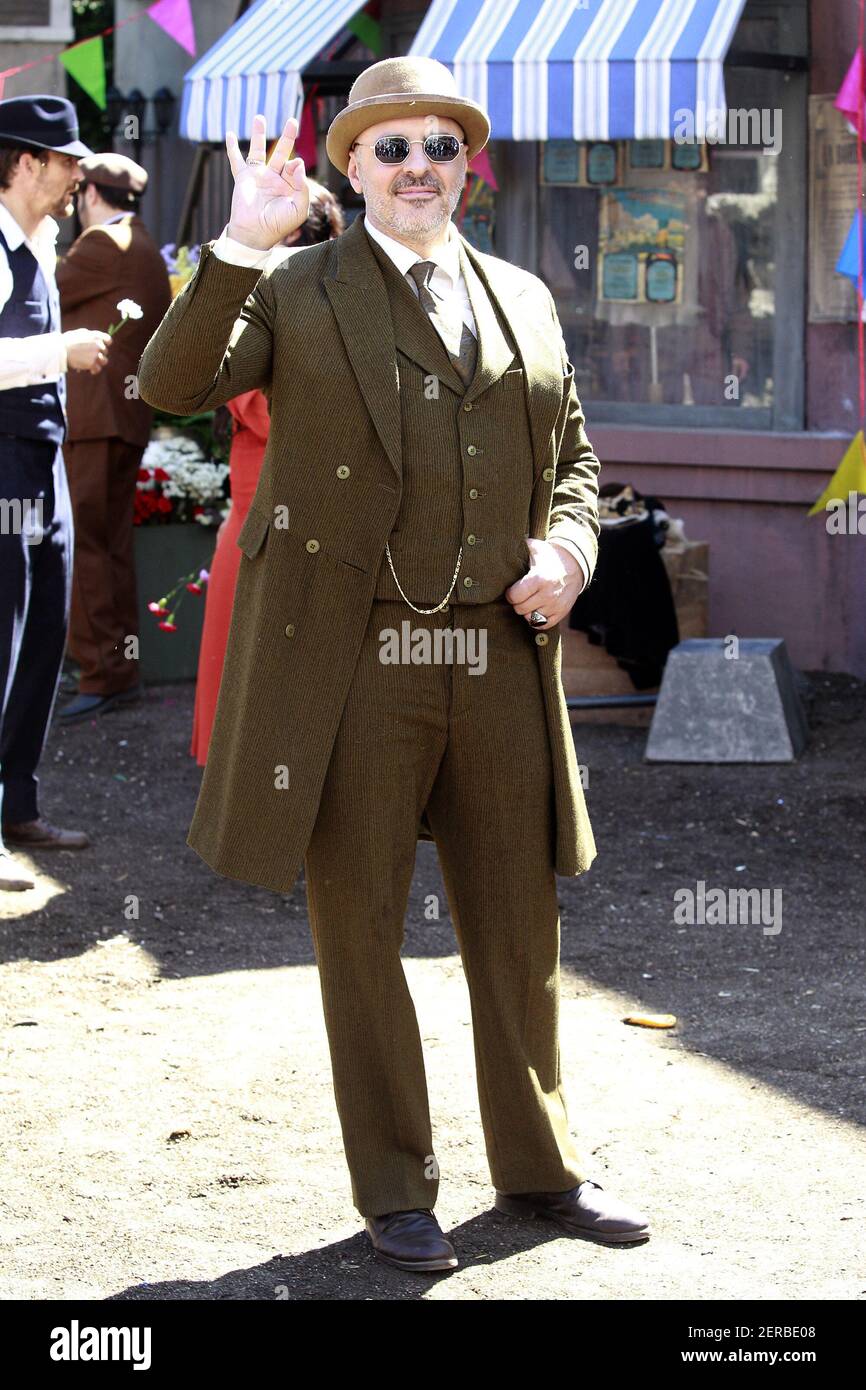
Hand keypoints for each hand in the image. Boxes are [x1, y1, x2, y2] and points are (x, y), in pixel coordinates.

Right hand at [63, 328, 110, 373]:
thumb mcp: (81, 333)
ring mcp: (96, 354)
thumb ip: (90, 336)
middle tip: (91, 356)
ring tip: (92, 363)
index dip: (106, 344)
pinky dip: (94, 370)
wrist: (61, 349)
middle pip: (105, 351)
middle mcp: (98, 345)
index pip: (108, 340)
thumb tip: (95, 340)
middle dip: (99, 354)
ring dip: (98, 362)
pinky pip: (98, 369)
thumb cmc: (68, 340)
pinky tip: (90, 370)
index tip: (101, 346)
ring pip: (104, 361)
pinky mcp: (92, 363)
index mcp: (96, 336)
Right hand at [225, 113, 309, 250]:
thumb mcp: (298, 209)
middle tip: (293, 121)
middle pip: (282, 153)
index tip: (293, 167)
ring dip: (259, 134)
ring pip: (259, 150)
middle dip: (288, 137)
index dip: (296, 165)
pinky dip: (232, 148)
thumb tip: (298, 163)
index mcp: (289, 186)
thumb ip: (302, 187)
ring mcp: (258, 177)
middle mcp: (274, 179)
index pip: (295, 167)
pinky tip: (229, 134)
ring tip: (259, 118)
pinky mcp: (243, 178)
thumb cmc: (278, 225)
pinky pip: (236, 160)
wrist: (255, 233)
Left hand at [505, 538, 584, 628]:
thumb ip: (518, 548)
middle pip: (520, 609)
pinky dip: (537, 620)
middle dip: (517, 603)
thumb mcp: (535, 548)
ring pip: (530, 618)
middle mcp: (548, 594)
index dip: (510, 594)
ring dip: (527, 611)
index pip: (514, 596)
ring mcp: (556, 606)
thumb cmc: (549, 557)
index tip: (512, 589)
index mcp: (539, 578)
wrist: (574, 565)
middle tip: (520, 595)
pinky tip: (537, 608)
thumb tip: (501, 545)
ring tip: (529, 600)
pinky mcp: (561, 613)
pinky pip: (542, 625)